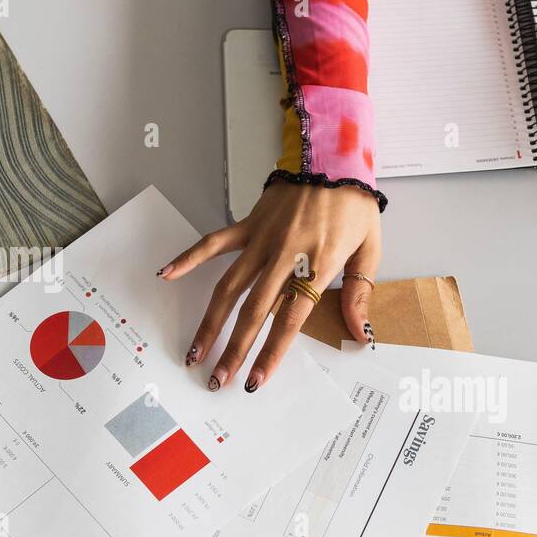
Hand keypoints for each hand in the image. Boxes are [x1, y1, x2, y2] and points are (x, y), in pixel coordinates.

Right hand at [159, 180, 381, 391]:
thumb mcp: (370, 250)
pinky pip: (214, 244)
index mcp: (316, 268)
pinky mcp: (248, 224)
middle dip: (234, 350)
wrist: (334, 156)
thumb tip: (362, 333)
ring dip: (209, 322)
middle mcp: (284, 258)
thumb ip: (361, 295)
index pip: (290, 321)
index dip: (271, 353)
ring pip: (228, 288)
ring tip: (194, 351)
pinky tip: (166, 275)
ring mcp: (262, 241)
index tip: (255, 379)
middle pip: (253, 313)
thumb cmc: (354, 205)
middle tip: (219, 380)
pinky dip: (189, 258)